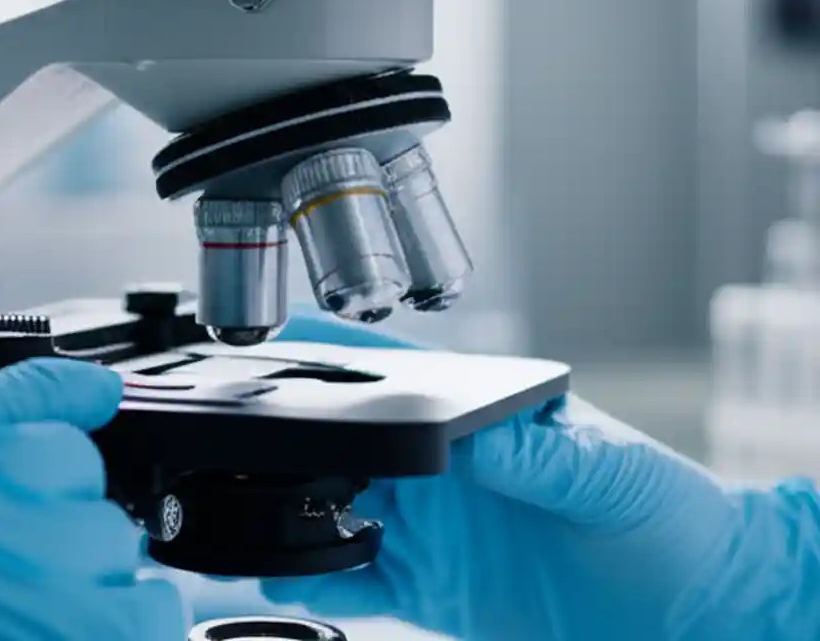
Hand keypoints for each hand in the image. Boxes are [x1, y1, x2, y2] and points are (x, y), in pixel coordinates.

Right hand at [0, 359, 183, 640]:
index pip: (34, 387)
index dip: (70, 396)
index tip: (96, 396)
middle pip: (80, 473)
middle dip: (48, 522)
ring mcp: (52, 554)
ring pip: (116, 543)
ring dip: (83, 581)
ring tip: (11, 623)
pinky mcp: (90, 629)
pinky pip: (154, 610)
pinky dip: (124, 630)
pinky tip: (67, 640)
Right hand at [263, 315, 819, 640]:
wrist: (689, 607)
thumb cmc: (666, 512)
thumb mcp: (610, 471)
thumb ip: (542, 457)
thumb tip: (479, 444)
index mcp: (486, 423)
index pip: (406, 377)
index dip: (344, 356)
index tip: (286, 338)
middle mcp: (448, 473)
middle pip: (356, 443)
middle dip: (302, 437)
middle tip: (256, 439)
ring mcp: (435, 529)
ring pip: (341, 509)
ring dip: (297, 508)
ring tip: (259, 509)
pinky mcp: (432, 588)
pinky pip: (359, 579)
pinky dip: (321, 577)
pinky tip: (295, 575)